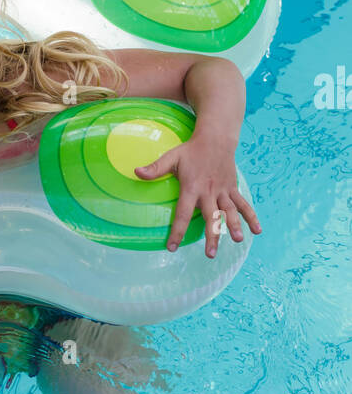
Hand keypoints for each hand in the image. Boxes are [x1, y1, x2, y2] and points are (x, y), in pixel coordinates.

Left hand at [134, 133, 261, 257]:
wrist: (216, 139)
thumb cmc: (190, 151)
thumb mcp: (171, 157)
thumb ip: (155, 168)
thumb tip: (136, 172)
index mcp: (192, 187)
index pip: (182, 213)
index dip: (177, 231)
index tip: (172, 247)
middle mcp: (209, 192)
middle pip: (210, 217)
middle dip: (211, 235)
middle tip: (210, 254)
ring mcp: (223, 191)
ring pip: (229, 212)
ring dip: (234, 226)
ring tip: (237, 240)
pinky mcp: (233, 189)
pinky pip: (243, 204)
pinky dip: (251, 216)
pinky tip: (257, 230)